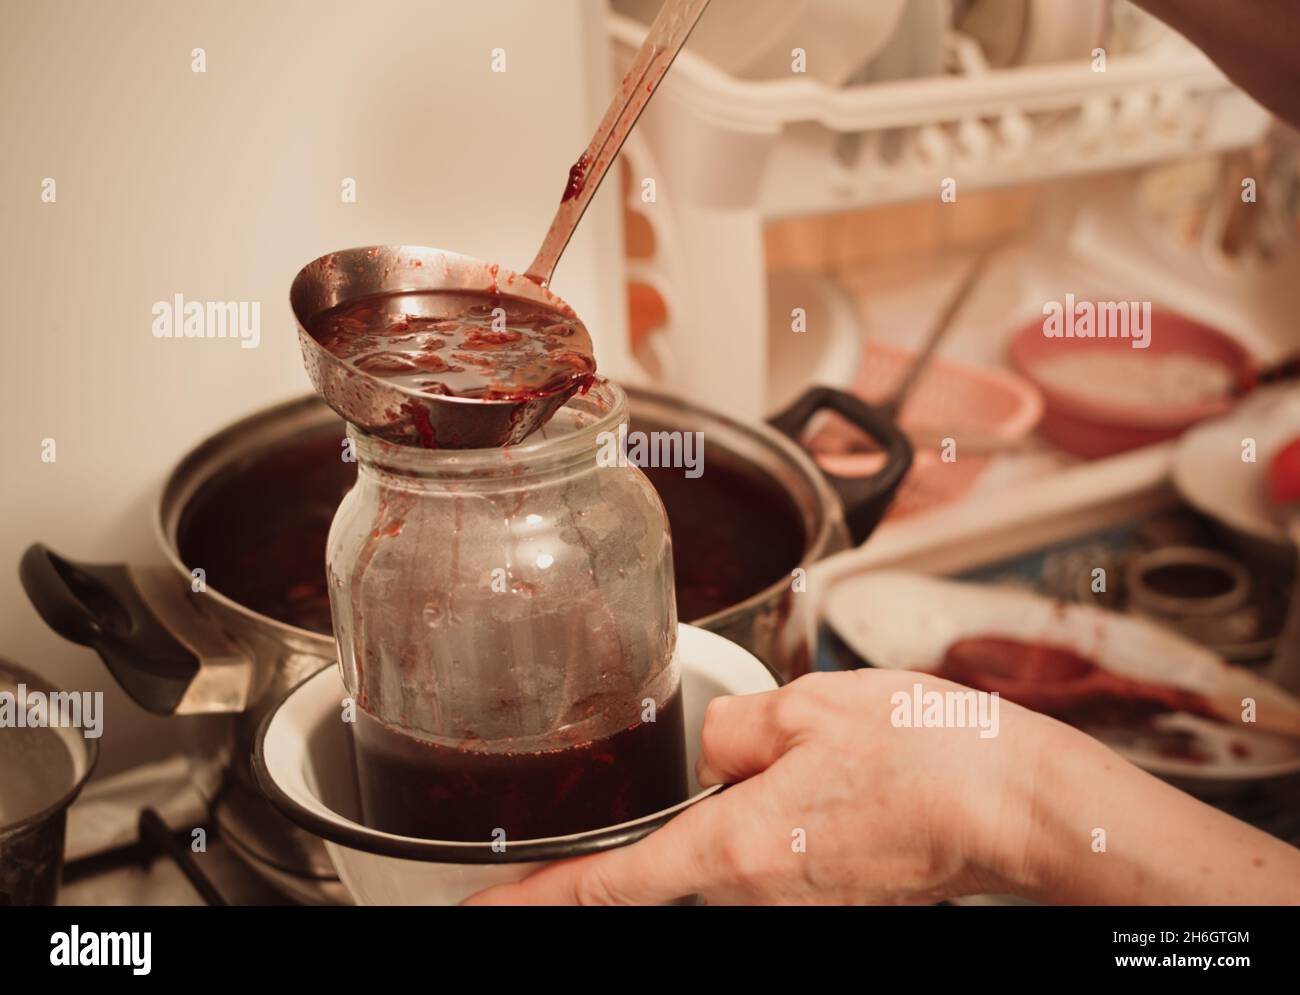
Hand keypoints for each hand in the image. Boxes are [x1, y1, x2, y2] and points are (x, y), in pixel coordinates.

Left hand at [467, 669, 1049, 904]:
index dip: (536, 899)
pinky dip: (749, 827)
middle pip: (661, 878)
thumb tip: (718, 749)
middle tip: (572, 840)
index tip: (485, 907)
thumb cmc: (925, 756)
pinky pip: (764, 857)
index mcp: (734, 848)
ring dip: (701, 829)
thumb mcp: (811, 709)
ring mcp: (799, 895)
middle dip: (619, 860)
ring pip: (716, 861)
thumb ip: (738, 731)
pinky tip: (789, 782)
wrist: (1014, 806)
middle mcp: (758, 888)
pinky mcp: (833, 888)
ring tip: (747, 777)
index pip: (608, 886)